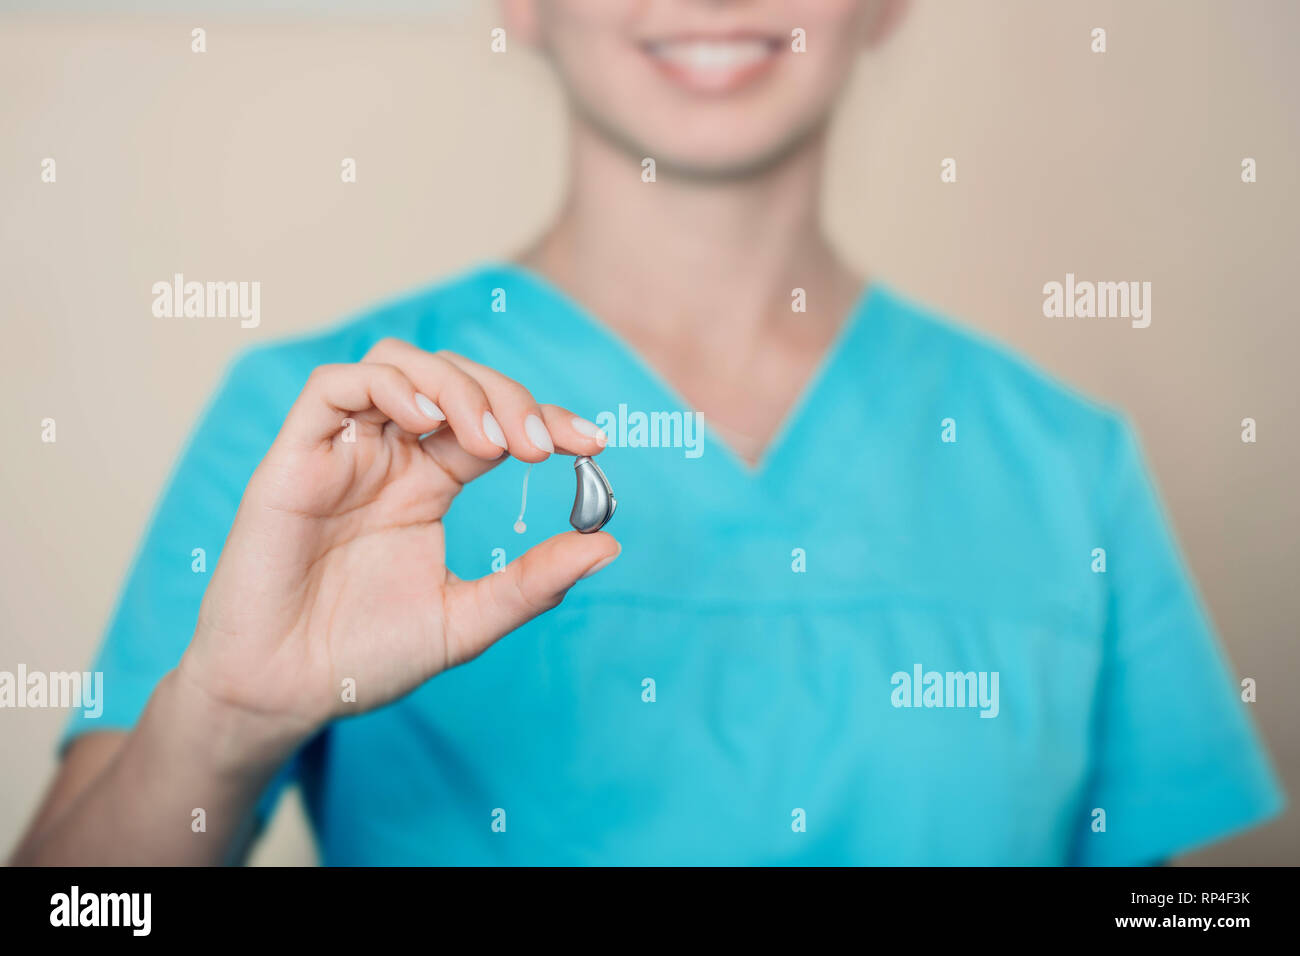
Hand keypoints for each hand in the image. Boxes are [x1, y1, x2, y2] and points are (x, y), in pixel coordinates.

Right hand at [177, 338, 617, 751]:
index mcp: (429, 483)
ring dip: (454, 386)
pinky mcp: (294, 457)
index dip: (545, 417)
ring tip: (490, 442)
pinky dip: (386, 386)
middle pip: (453, 380)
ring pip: (397, 363)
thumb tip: (610, 544)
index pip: (493, 420)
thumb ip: (533, 582)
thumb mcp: (468, 619)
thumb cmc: (366, 657)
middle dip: (507, 397)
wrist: (286, 693)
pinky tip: (426, 422)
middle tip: (539, 448)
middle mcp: (388, 456)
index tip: (593, 443)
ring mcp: (342, 452)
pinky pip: (333, 386)